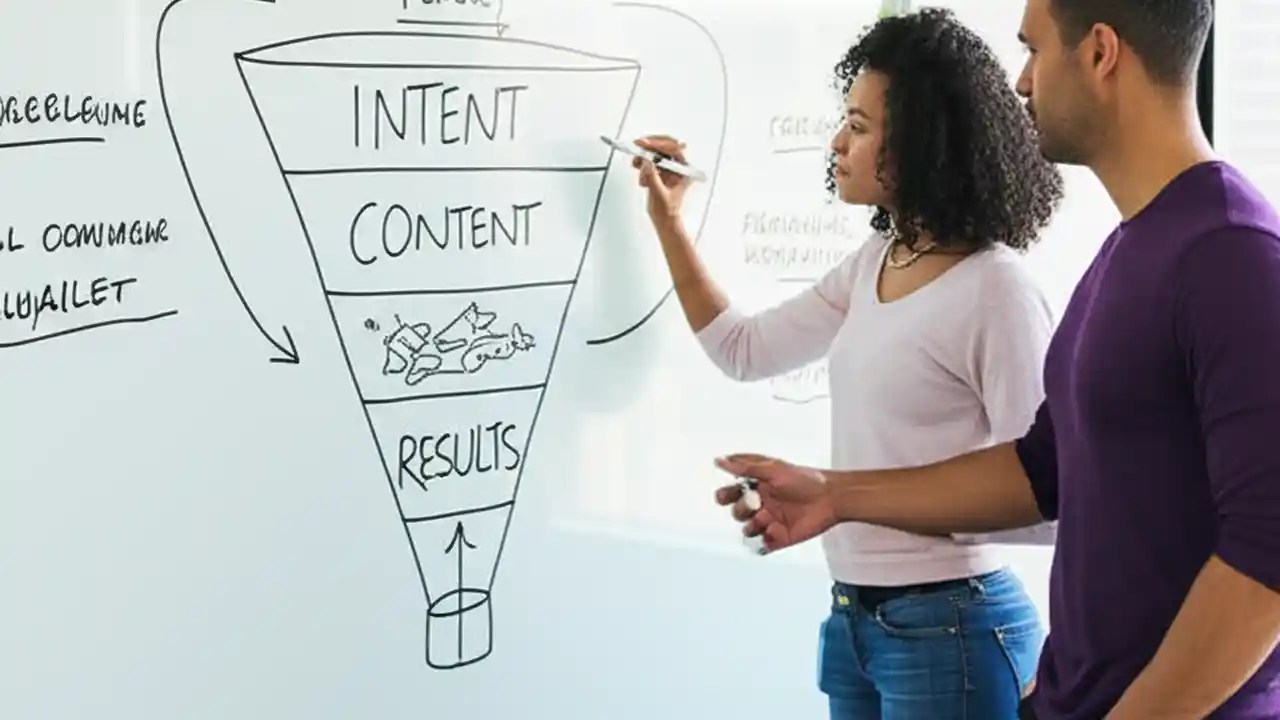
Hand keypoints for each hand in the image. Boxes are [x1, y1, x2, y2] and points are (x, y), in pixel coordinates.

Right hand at [632, 135, 691, 223]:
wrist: (663, 220)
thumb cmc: (667, 211)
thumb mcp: (659, 194)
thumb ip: (652, 177)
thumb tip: (646, 161)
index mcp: (684, 170)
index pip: (674, 148)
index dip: (660, 144)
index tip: (646, 144)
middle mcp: (678, 166)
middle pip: (665, 146)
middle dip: (650, 146)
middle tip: (638, 145)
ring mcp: (668, 168)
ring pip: (656, 152)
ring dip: (644, 155)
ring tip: (636, 163)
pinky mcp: (659, 171)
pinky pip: (650, 160)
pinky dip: (642, 163)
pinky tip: (638, 170)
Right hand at [713, 453, 837, 552]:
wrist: (831, 498)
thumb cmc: (806, 480)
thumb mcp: (773, 469)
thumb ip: (746, 467)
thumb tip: (721, 461)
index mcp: (760, 485)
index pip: (733, 491)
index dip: (726, 494)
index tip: (725, 496)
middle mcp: (764, 503)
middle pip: (738, 511)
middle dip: (741, 510)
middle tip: (754, 506)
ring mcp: (771, 521)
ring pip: (748, 529)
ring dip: (751, 527)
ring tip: (763, 521)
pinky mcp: (780, 537)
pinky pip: (763, 545)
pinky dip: (762, 543)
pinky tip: (770, 535)